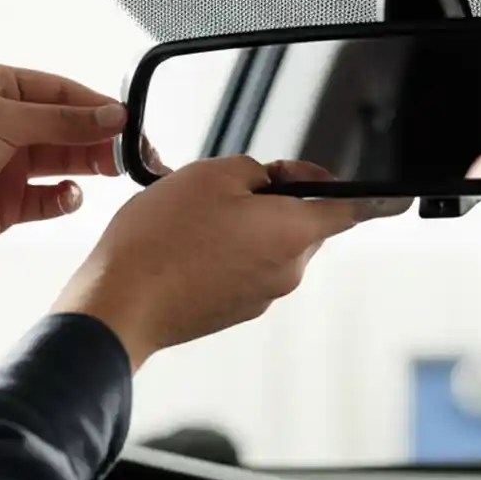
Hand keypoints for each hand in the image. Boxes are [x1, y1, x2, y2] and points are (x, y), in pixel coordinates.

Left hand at [0, 65, 126, 263]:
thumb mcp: (1, 121)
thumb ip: (62, 120)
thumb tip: (113, 115)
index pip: (59, 91)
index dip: (95, 106)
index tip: (127, 120)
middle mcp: (2, 123)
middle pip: (66, 127)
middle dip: (97, 138)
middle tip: (129, 151)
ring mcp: (6, 163)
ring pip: (62, 161)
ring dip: (87, 166)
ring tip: (110, 171)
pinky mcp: (8, 202)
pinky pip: (49, 198)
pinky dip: (64, 198)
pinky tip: (68, 196)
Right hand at [50, 156, 408, 368]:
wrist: (120, 304)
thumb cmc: (161, 241)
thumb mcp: (210, 174)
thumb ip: (255, 169)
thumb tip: (264, 181)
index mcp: (294, 234)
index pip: (351, 208)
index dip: (349, 185)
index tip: (360, 184)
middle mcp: (287, 271)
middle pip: (305, 223)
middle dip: (276, 198)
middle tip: (231, 184)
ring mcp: (261, 296)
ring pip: (271, 245)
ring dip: (247, 224)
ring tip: (197, 216)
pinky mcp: (234, 310)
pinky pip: (244, 269)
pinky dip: (226, 251)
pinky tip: (187, 243)